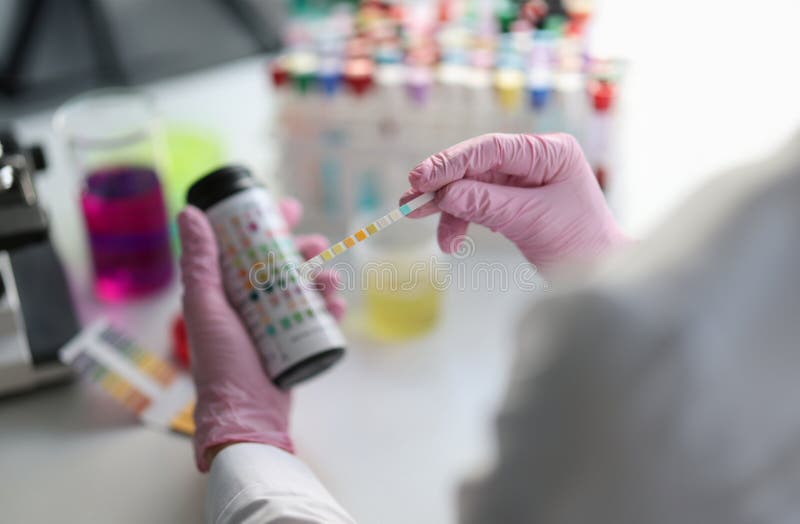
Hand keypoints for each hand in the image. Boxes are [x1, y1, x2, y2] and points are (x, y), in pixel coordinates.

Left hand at [178, 199, 344, 471]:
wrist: (245, 415)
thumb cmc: (220, 362)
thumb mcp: (206, 307)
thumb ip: (199, 262)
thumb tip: (189, 213)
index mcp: (225, 291)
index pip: (248, 246)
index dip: (269, 223)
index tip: (289, 207)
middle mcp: (250, 304)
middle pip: (282, 264)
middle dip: (303, 250)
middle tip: (317, 244)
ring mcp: (275, 323)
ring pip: (304, 288)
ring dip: (322, 277)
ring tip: (331, 279)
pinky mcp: (295, 343)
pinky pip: (318, 319)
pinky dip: (330, 308)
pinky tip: (336, 305)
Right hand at [402, 133, 626, 270]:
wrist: (601, 275)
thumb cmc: (580, 244)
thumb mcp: (531, 222)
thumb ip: (487, 204)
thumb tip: (445, 194)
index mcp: (549, 152)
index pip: (491, 149)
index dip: (452, 162)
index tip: (422, 178)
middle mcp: (534, 160)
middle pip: (476, 166)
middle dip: (443, 186)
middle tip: (411, 201)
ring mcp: (522, 182)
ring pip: (471, 188)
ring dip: (449, 211)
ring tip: (437, 237)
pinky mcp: (513, 202)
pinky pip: (477, 206)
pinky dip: (461, 222)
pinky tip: (452, 241)